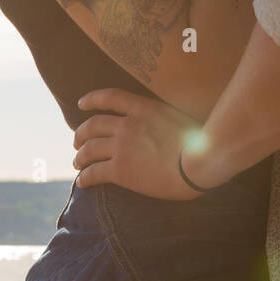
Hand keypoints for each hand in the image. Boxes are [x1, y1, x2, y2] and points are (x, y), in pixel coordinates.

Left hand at [72, 88, 207, 200]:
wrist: (201, 160)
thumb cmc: (203, 142)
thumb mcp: (181, 117)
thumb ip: (165, 118)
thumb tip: (167, 124)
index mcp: (144, 109)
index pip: (111, 97)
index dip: (92, 99)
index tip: (82, 103)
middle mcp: (128, 125)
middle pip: (93, 125)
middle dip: (81, 133)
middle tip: (77, 142)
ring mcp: (122, 147)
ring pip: (90, 149)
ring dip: (80, 157)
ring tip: (78, 163)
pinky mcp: (121, 170)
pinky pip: (95, 172)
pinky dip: (85, 177)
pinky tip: (82, 183)